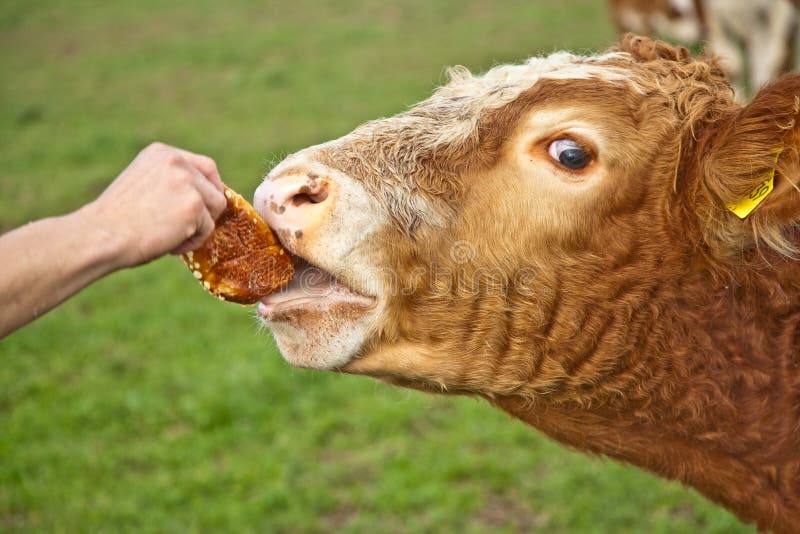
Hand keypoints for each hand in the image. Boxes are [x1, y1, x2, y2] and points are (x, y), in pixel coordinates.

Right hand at [83, 142, 227, 267]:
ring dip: (199, 228)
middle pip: (216, 186)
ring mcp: (187, 181)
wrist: (101, 235)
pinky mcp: (194, 205)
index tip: (203, 207)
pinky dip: (192, 242)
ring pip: (215, 208)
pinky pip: (208, 229)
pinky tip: (169, 245)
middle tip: (191, 227)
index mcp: (161, 153)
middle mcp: (176, 161)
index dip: (209, 189)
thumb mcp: (143, 186)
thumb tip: (201, 198)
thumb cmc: (116, 220)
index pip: (205, 166)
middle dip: (209, 209)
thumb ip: (170, 183)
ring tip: (171, 238)